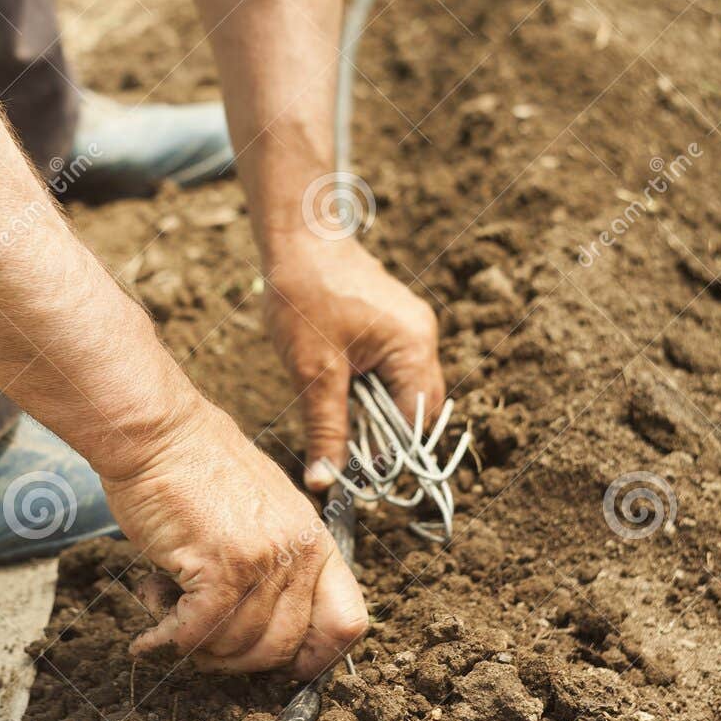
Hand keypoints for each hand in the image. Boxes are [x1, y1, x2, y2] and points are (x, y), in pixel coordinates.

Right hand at [101, 400, 367, 676]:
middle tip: (202, 644)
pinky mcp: (220, 566)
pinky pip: (200, 632)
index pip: (347, 621)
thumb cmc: (198, 468)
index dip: (316, 657)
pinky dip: (170, 642)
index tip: (281, 667)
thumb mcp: (262, 511)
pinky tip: (150, 637)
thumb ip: (275, 562)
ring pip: (238, 645)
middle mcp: (299, 550)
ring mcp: (263, 559)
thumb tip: (262, 629)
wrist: (159, 432)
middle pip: (285, 646)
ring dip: (196, 647)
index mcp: (315, 538)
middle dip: (238, 661)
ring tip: (166, 616)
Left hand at [264, 239, 444, 489]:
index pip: (417, 421)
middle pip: (418, 411)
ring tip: (342, 424)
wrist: (298, 239)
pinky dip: (372, 392)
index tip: (362, 479)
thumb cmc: (303, 295)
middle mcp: (423, 338)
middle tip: (351, 460)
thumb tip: (326, 481)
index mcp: (413, 347)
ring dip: (378, 415)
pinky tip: (342, 393)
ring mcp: (411, 330)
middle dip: (388, 439)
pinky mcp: (394, 326)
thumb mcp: (312, 372)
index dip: (392, 455)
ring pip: (405, 393)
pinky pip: (393, 372)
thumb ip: (326, 429)